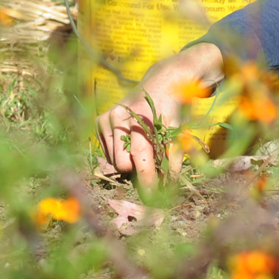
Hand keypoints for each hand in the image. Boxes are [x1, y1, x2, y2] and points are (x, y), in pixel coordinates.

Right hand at [95, 42, 224, 186]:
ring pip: (113, 160)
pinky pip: (108, 152)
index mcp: (139, 117)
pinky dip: (121, 152)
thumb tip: (168, 185)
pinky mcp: (99, 121)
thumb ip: (173, 158)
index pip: (141, 157)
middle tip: (151, 166)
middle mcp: (118, 116)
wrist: (161, 83)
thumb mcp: (179, 131)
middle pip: (122, 164)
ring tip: (143, 147)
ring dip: (129, 161)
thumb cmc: (172, 109)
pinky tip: (131, 139)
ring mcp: (105, 118)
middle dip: (137, 170)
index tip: (152, 196)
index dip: (147, 180)